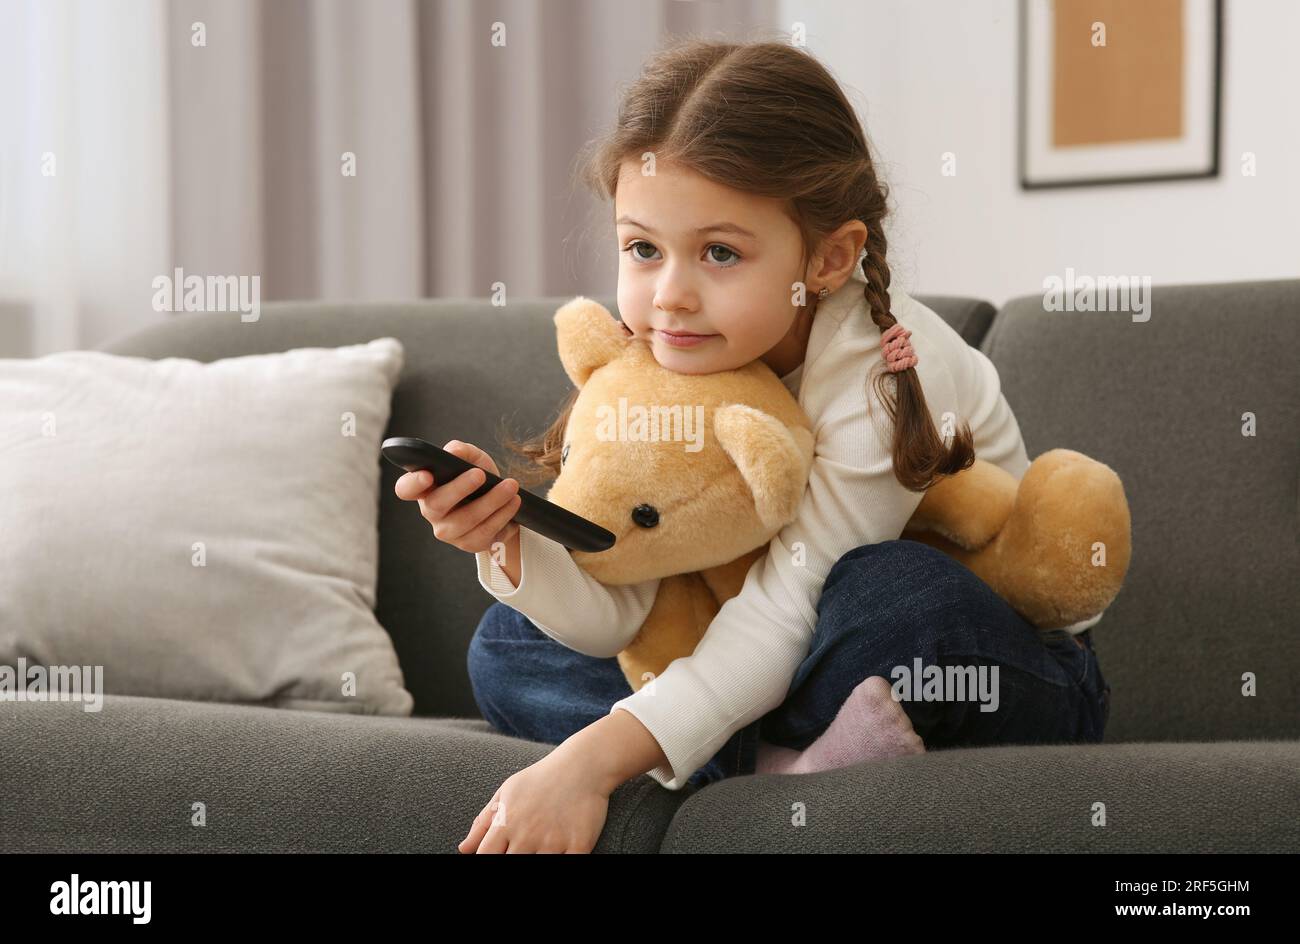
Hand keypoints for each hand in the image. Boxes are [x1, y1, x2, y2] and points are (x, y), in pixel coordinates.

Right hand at [393, 439, 521, 552]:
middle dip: (459, 488)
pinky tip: (514, 502)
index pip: (406, 489)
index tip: (427, 474)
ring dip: (491, 501)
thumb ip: (463, 451)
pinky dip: (502, 515)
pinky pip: (484, 532)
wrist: (502, 502)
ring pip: (465, 520)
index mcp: (426, 488)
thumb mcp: (474, 458)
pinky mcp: (469, 543)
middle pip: (436, 505)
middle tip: (480, 474)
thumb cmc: (479, 477)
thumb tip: (454, 451)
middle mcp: (431, 511)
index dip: (412, 483)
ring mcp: (448, 531)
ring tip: (511, 486)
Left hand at [458, 744, 610, 853]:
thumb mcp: (506, 792)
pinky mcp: (578, 845)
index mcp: (506, 822)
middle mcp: (527, 834)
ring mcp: (553, 841)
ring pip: (538, 867)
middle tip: (522, 849)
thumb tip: (464, 850)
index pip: (485, 857)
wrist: (583, 766)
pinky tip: (561, 851)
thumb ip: (483, 822)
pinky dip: (562, 860)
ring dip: (538, 859)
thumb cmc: (540, 779)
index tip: (498, 855)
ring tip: (541, 845)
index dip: (487, 861)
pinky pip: (568, 866)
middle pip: (508, 865)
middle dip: (512, 860)